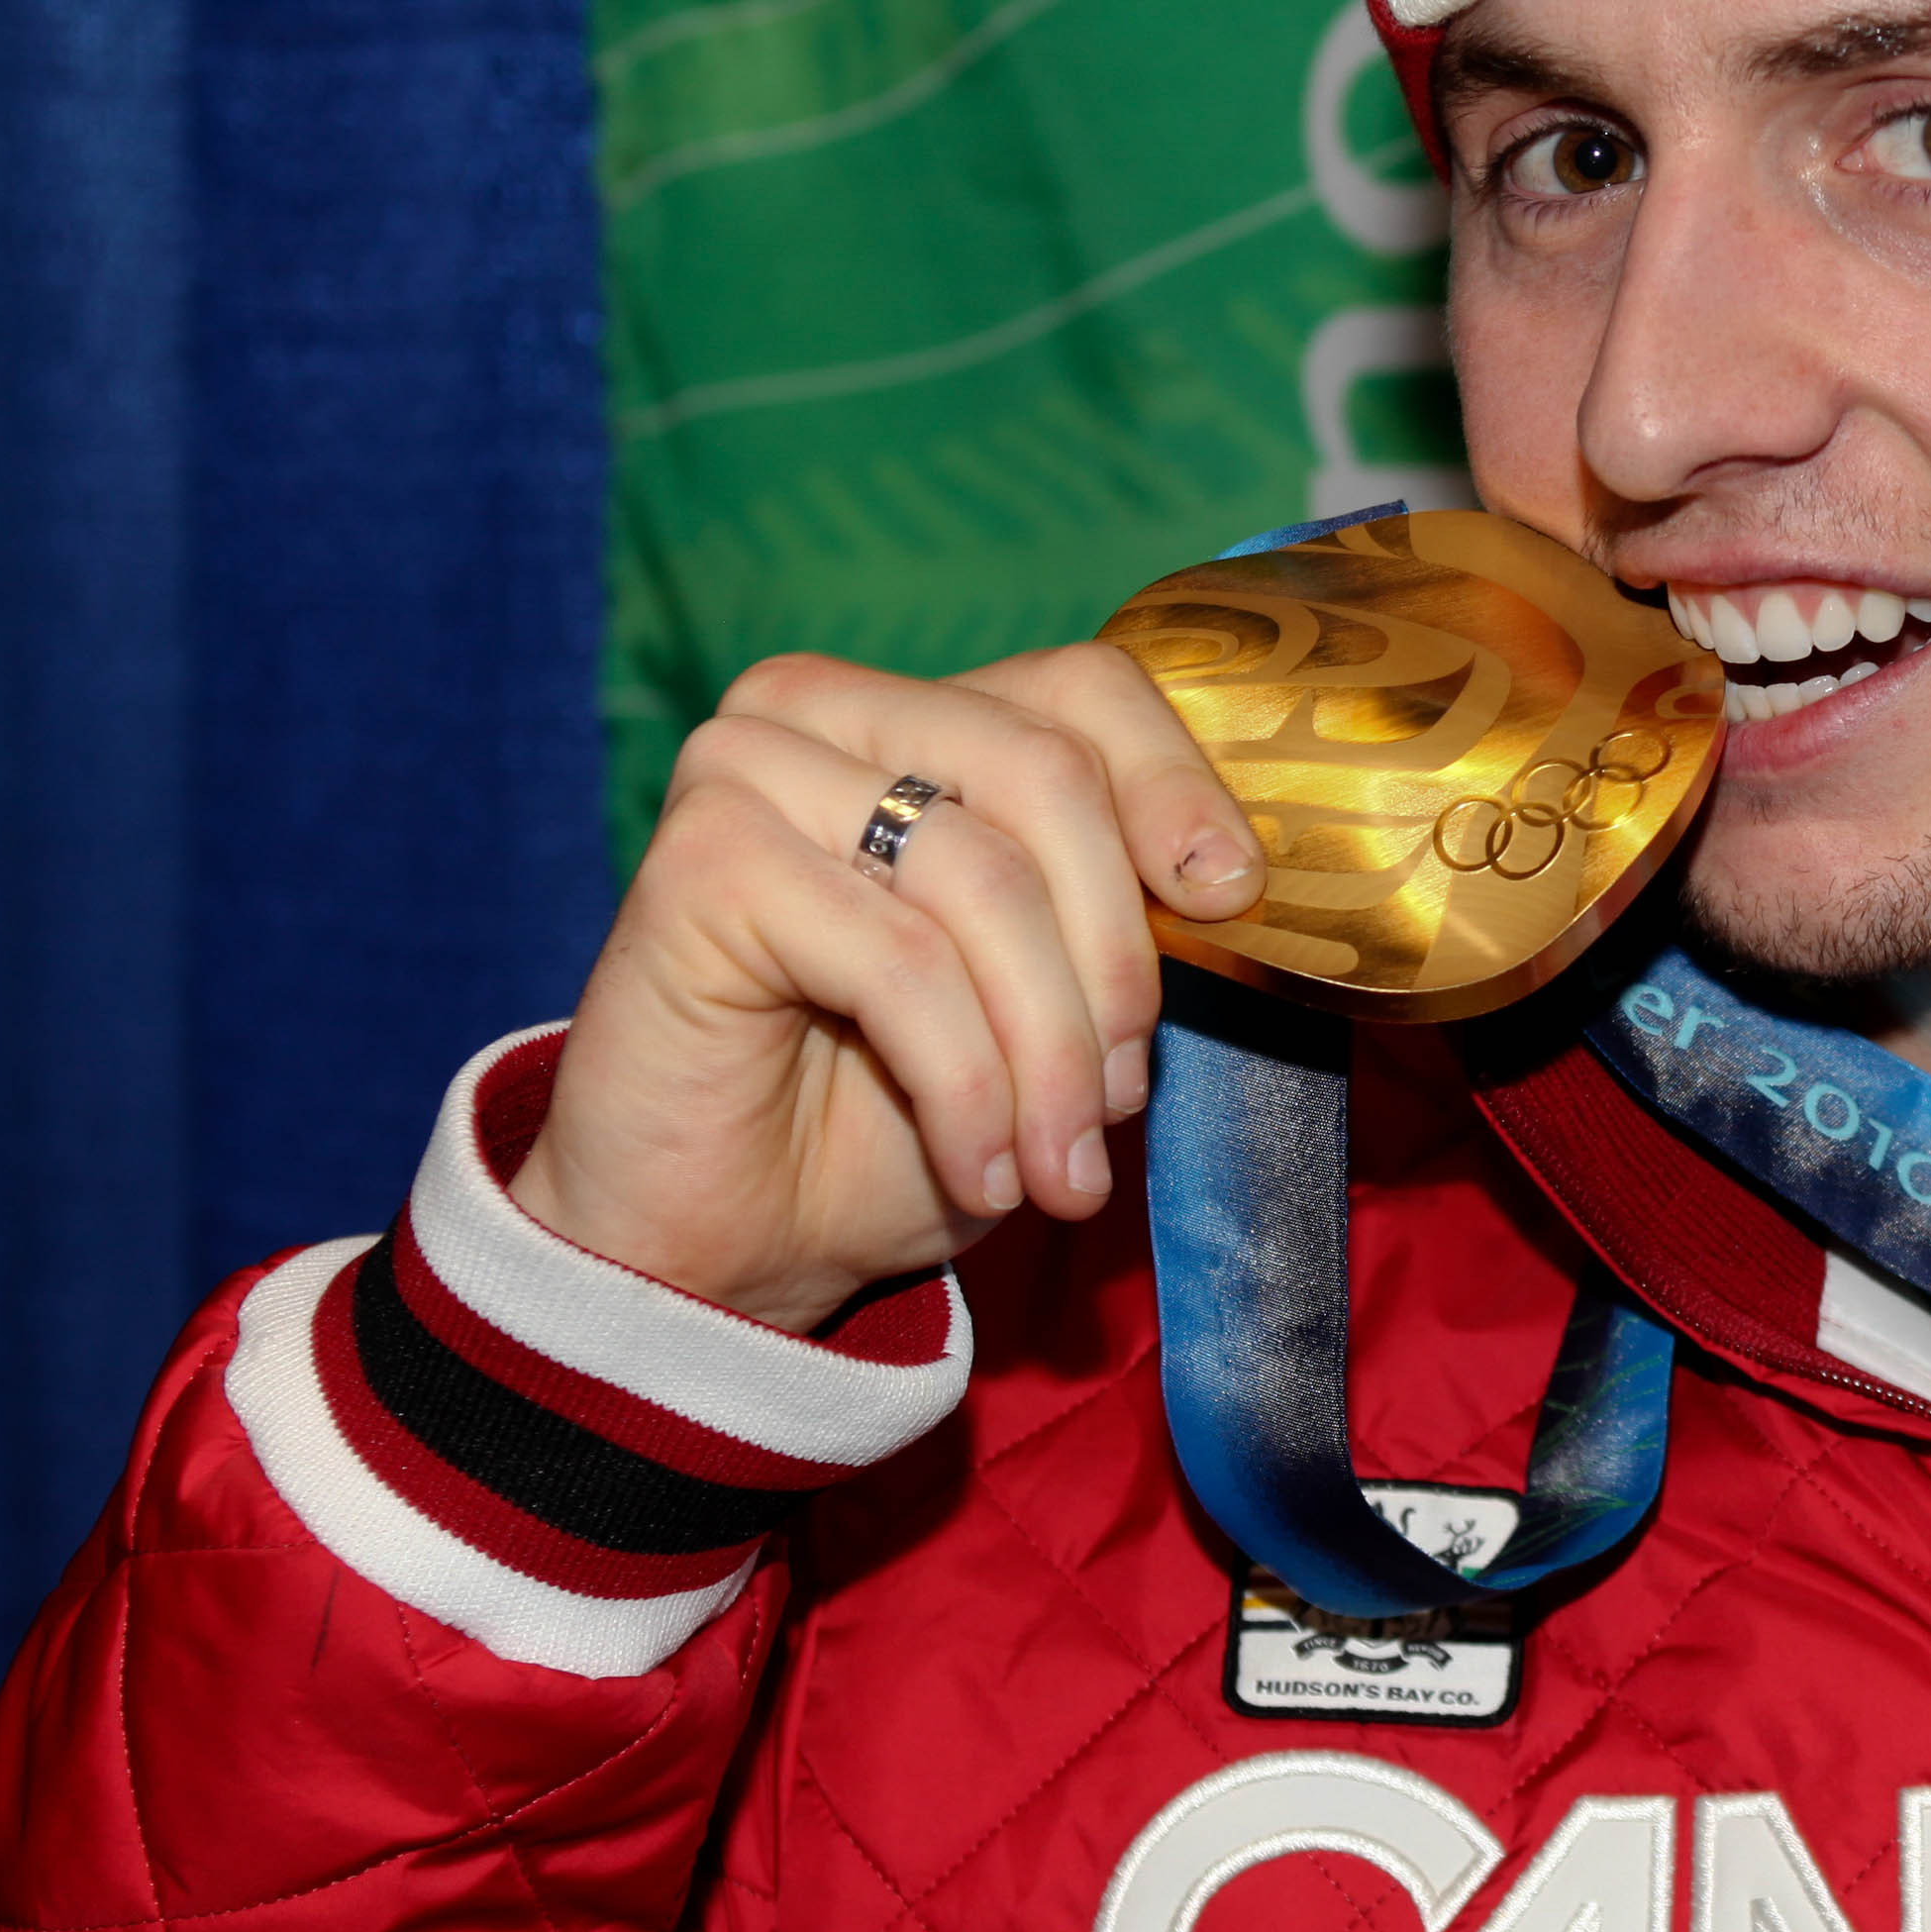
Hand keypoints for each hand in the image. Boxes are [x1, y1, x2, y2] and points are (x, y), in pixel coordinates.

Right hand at [506, 644, 1263, 1331]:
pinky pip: (899, 961)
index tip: (1230, 904)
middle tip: (1119, 1102)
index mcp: (923, 717)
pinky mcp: (701, 856)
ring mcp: (749, 767)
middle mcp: (824, 709)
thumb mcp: (1049, 1001)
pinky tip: (981, 1170)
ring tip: (1058, 1166)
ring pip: (986, 880)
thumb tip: (1229, 877)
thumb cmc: (892, 1121)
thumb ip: (1118, 913)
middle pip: (1051, 775)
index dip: (1177, 788)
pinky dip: (968, 1085)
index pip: (1086, 686)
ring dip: (1050, 1052)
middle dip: (1114, 964)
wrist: (727, 1245)